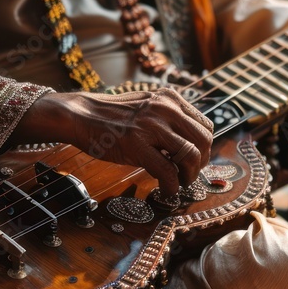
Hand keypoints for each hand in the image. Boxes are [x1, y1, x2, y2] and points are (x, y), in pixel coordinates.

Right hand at [14, 88, 212, 194]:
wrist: (81, 115)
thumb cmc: (113, 115)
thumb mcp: (147, 105)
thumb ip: (169, 118)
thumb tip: (190, 143)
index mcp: (170, 99)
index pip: (206, 125)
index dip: (205, 147)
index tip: (197, 159)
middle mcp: (166, 108)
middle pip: (204, 140)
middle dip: (202, 163)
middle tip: (190, 174)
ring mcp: (152, 126)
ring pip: (191, 155)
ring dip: (190, 175)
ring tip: (179, 182)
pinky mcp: (137, 144)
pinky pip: (168, 171)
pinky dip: (172, 186)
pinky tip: (166, 190)